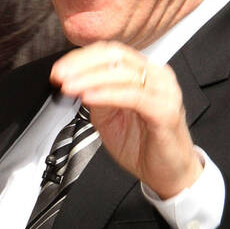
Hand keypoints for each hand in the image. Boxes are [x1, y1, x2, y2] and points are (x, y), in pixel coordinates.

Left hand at [50, 43, 201, 199]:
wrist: (169, 175)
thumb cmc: (145, 147)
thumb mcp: (109, 119)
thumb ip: (96, 98)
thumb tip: (76, 83)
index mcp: (145, 74)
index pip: (111, 53)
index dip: (81, 58)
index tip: (59, 70)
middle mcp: (157, 77)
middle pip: (116, 56)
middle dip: (82, 65)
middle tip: (60, 76)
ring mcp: (164, 92)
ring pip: (123, 73)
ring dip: (90, 78)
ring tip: (70, 87)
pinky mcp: (165, 111)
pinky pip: (133, 96)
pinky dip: (108, 95)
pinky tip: (89, 98)